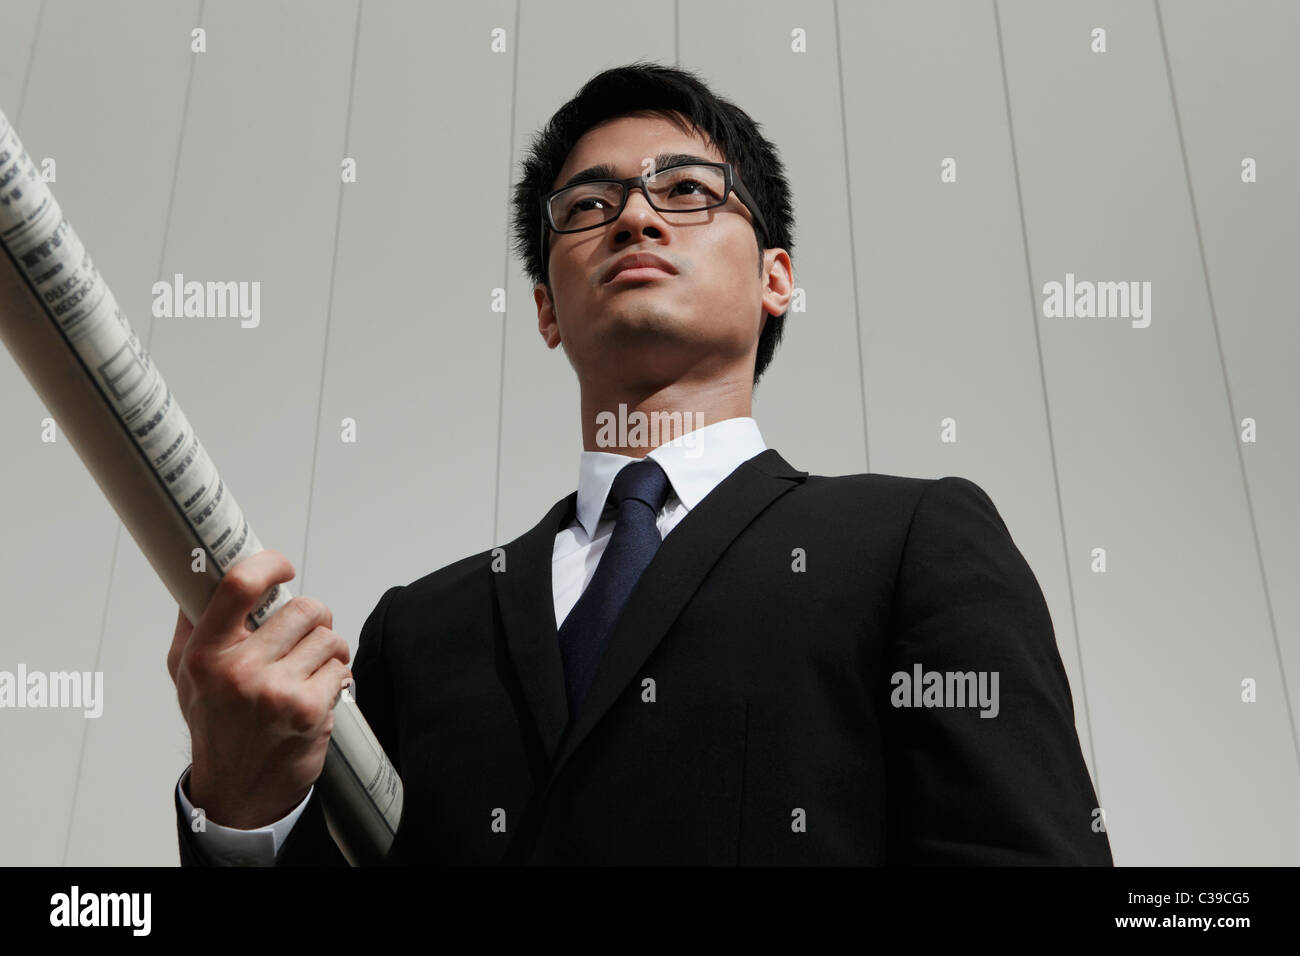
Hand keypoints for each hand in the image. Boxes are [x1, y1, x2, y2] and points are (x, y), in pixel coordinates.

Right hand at [167, 549, 350, 828]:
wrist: (237, 789)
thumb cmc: (216, 725)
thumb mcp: (186, 675)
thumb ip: (193, 623)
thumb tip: (201, 575)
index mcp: (205, 654)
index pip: (239, 586)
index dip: (269, 565)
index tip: (282, 568)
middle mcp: (239, 671)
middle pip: (303, 608)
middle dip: (311, 618)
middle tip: (301, 635)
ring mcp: (277, 691)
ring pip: (328, 636)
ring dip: (327, 648)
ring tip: (308, 668)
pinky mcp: (309, 710)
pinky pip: (341, 667)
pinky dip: (337, 675)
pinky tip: (316, 691)